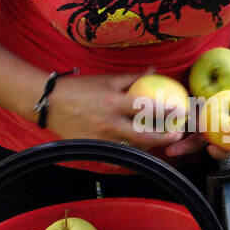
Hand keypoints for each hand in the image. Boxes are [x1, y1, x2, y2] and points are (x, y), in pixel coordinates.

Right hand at [44, 72, 184, 151]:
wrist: (49, 102)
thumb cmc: (79, 88)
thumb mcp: (106, 80)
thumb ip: (132, 78)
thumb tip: (154, 71)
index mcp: (113, 101)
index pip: (146, 107)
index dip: (166, 110)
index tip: (181, 111)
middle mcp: (109, 122)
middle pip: (143, 136)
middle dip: (163, 138)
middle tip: (177, 135)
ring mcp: (101, 138)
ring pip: (131, 149)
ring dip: (148, 148)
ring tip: (160, 143)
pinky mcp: (93, 149)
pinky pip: (116, 158)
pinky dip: (128, 157)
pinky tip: (139, 155)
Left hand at [164, 71, 229, 160]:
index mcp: (226, 130)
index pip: (224, 147)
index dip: (219, 151)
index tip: (212, 149)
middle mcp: (209, 128)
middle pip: (196, 143)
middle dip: (184, 148)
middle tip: (172, 150)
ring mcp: (195, 120)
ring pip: (181, 131)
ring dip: (169, 135)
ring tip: (155, 137)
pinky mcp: (184, 109)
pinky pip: (173, 115)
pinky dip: (163, 117)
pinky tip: (152, 116)